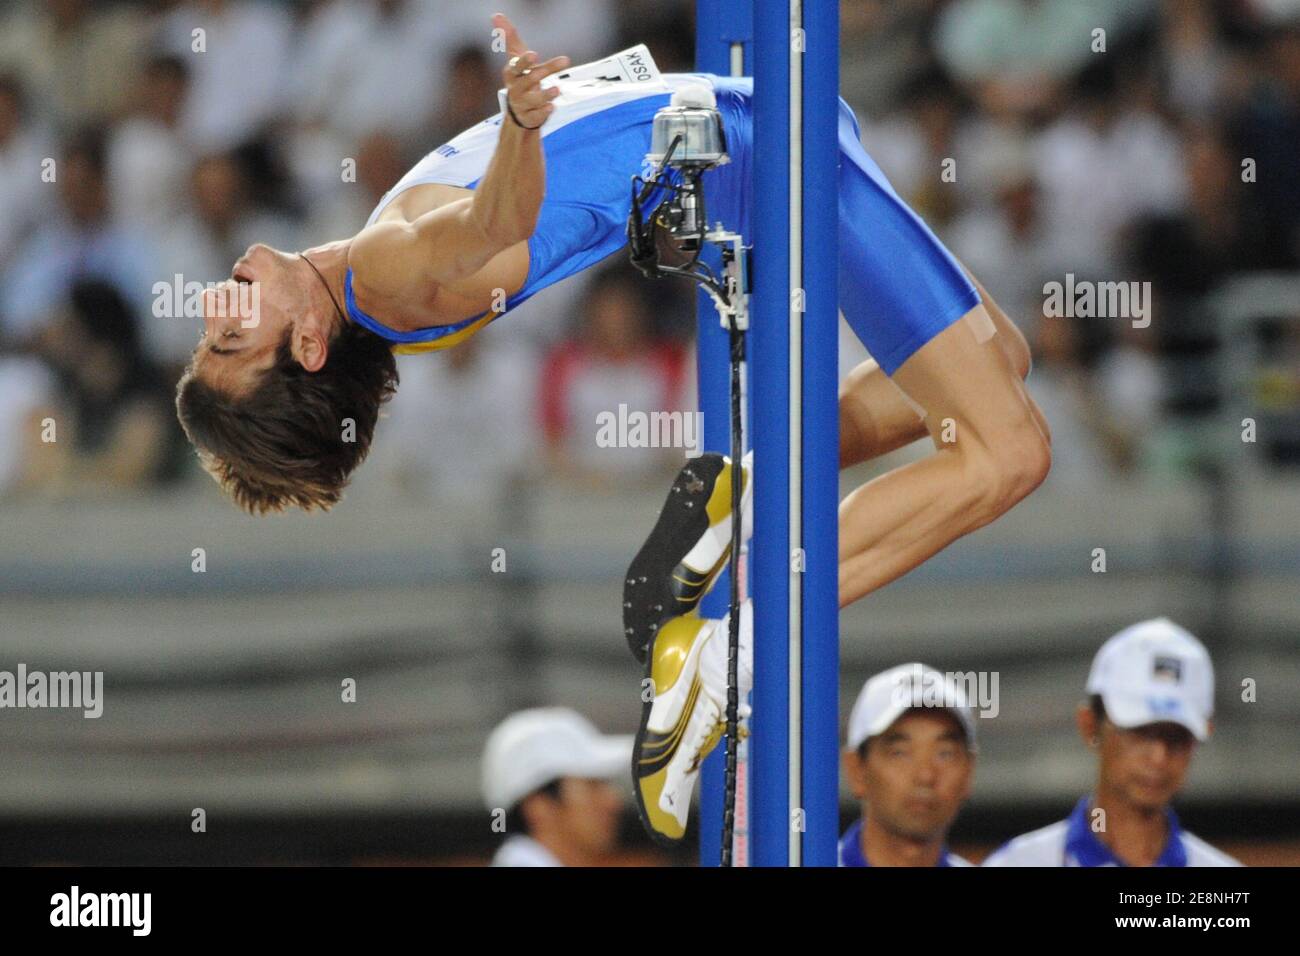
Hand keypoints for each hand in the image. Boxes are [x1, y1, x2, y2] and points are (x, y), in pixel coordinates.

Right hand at [493, 12, 569, 128]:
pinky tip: (552, 107)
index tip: (534, 54)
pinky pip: (536, 116)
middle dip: (539, 74)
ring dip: (545, 94)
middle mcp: (515, 90)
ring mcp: (522, 105)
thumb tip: (496, 15)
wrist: (519, 113)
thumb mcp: (516, 59)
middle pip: (527, 81)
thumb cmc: (520, 80)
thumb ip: (510, 39)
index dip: (524, 61)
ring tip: (557, 89)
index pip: (516, 66)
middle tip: (560, 64)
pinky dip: (544, 112)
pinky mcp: (530, 118)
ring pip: (533, 100)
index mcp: (512, 74)